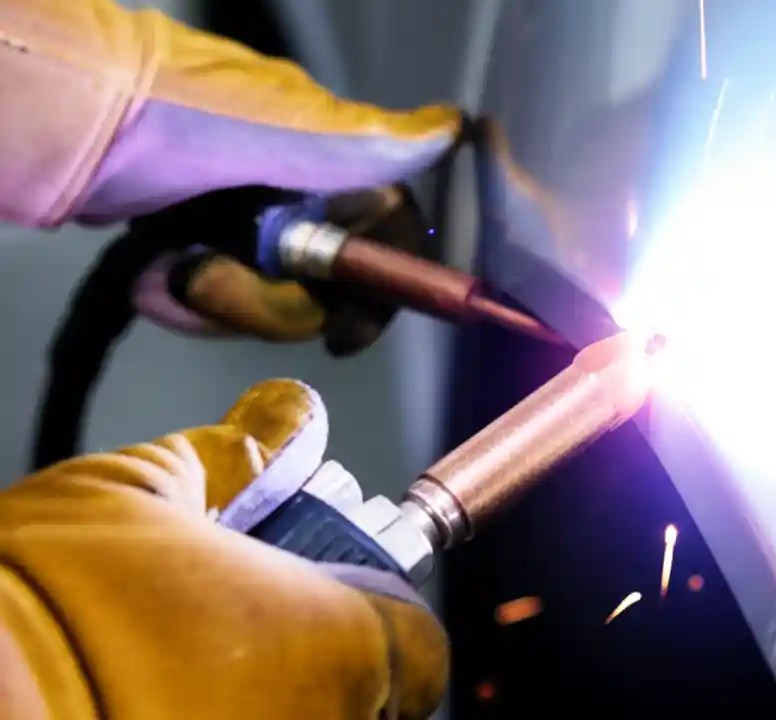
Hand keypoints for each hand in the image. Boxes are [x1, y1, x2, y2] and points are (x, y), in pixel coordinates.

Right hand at [0, 379, 447, 718]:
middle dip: (323, 650)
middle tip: (251, 614)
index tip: (335, 582)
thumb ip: (236, 456)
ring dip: (274, 695)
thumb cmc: (40, 597)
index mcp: (336, 647)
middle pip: (365, 696)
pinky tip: (164, 699)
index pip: (416, 642)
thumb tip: (288, 414)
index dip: (379, 604)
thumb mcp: (137, 491)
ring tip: (192, 661)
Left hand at [1, 0, 460, 347]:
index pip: (381, 242)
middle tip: (219, 281)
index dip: (372, 293)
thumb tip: (455, 128)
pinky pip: (214, 299)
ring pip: (266, 301)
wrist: (68, 127)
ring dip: (223, 304)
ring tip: (177, 272)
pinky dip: (186, 301)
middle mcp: (291, 191)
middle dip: (271, 304)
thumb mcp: (289, 129)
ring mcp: (239, 219)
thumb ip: (373, 144)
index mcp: (327, 161)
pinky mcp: (192, 241)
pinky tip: (159, 280)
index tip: (346, 333)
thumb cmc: (176, 116)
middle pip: (320, 289)